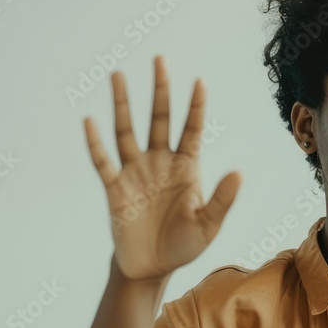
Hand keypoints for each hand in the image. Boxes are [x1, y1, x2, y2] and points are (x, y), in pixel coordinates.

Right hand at [83, 56, 240, 281]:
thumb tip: (239, 173)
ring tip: (117, 74)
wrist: (151, 268)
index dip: (196, 106)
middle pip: (159, 119)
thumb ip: (222, 200)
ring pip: (127, 131)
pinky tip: (89, 121)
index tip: (200, 81)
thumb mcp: (208, 226)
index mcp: (187, 168)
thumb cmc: (183, 246)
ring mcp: (136, 172)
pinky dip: (95, 143)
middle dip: (160, 90)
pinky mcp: (114, 188)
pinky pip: (103, 161)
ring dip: (122, 104)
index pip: (192, 130)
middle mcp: (160, 163)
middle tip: (160, 59)